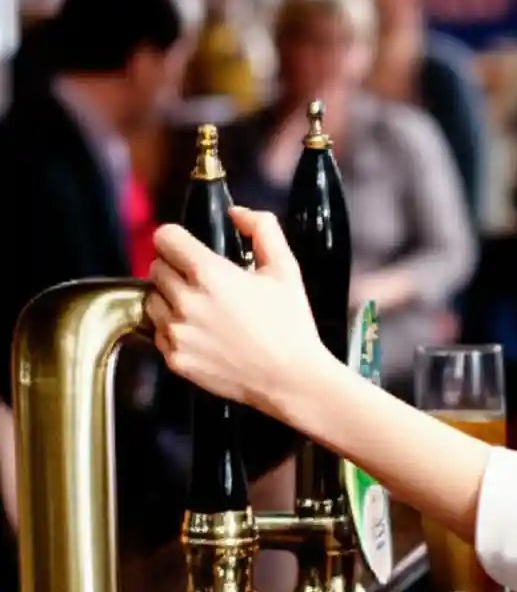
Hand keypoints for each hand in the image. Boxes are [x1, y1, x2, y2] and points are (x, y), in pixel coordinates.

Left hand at [145, 207, 323, 415]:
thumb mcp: (286, 269)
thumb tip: (237, 212)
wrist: (289, 378)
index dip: (176, 237)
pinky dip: (172, 327)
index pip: (165, 237)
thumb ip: (262, 229)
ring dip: (169, 297)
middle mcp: (186, 302)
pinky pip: (157, 331)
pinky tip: (201, 331)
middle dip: (175, 267)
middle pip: (155, 267)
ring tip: (200, 306)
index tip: (186, 245)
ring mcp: (176, 332)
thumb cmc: (290, 324)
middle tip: (201, 279)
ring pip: (152, 299)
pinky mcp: (173, 358)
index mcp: (210, 274)